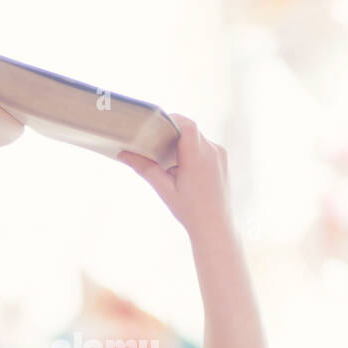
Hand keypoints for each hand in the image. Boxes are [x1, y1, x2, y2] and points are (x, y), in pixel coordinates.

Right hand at [117, 115, 232, 237]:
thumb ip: (144, 168)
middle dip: (173, 134)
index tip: (156, 126)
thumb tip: (123, 154)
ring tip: (171, 161)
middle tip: (158, 145)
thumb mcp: (164, 189)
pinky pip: (206, 145)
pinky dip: (193, 150)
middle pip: (190, 130)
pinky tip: (185, 168)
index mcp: (197, 158)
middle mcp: (212, 152)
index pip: (186, 125)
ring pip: (198, 137)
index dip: (171, 120)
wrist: (216, 227)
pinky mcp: (224, 159)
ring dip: (183, 143)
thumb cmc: (190, 211)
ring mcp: (220, 154)